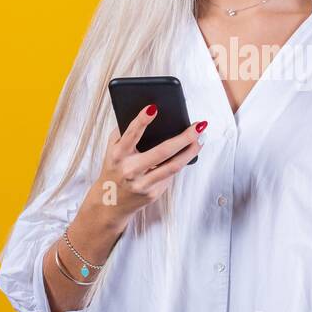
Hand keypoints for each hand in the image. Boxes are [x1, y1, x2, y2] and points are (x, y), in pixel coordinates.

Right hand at [90, 105, 205, 230]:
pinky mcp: (153, 194)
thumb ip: (125, 134)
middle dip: (184, 137)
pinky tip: (189, 152)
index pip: (131, 135)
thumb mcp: (112, 150)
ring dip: (191, 151)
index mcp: (118, 155)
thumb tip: (150, 114)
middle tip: (199, 125)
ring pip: (173, 166)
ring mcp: (142, 184)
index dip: (142, 121)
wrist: (110, 203)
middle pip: (162, 152)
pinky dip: (181, 161)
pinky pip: (170, 175)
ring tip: (201, 138)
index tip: (154, 107)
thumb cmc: (114, 169)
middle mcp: (130, 170)